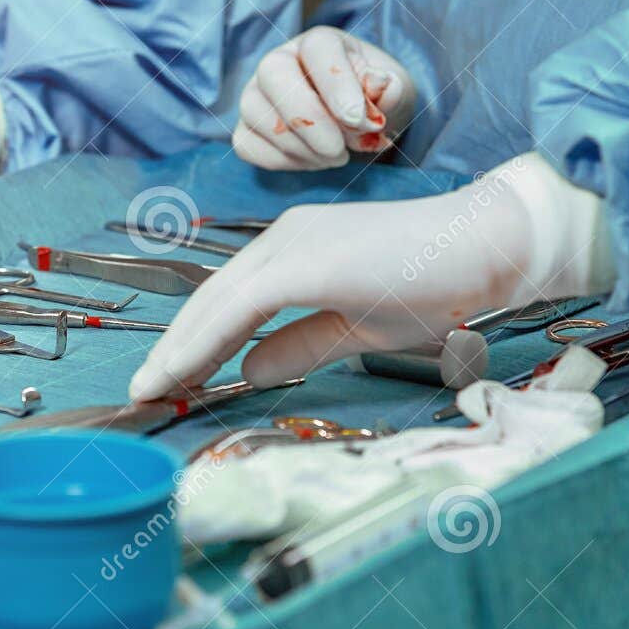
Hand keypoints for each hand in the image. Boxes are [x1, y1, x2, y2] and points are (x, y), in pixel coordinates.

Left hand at [128, 154, 612, 399]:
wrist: (487, 248)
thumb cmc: (435, 285)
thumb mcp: (355, 328)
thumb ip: (301, 346)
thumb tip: (250, 371)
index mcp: (294, 251)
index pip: (228, 301)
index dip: (193, 341)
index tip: (168, 380)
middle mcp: (283, 239)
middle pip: (209, 299)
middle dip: (173, 347)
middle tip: (142, 390)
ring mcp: (291, 243)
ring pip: (215, 302)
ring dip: (178, 347)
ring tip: (149, 388)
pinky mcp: (303, 260)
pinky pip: (239, 306)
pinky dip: (205, 340)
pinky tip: (183, 371)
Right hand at [233, 27, 415, 169]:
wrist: (354, 126)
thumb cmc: (373, 102)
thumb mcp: (394, 92)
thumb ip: (390, 89)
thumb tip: (379, 84)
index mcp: (319, 42)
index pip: (319, 49)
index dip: (337, 84)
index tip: (357, 119)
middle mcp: (279, 61)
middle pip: (274, 74)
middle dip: (308, 119)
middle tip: (339, 150)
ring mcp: (255, 94)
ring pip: (260, 116)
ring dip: (303, 148)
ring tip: (336, 155)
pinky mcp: (244, 128)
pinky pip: (249, 146)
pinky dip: (284, 162)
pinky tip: (312, 160)